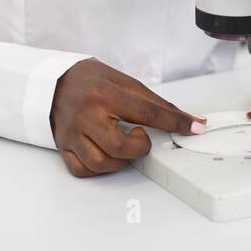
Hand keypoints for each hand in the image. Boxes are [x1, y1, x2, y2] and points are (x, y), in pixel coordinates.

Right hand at [50, 59, 205, 177]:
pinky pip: (83, 170)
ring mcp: (73, 133)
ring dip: (120, 161)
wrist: (54, 81)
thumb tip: (189, 120)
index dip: (175, 122)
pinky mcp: (64, 146)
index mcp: (106, 93)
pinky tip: (106, 155)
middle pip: (119, 146)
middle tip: (140, 136)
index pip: (148, 112)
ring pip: (101, 163)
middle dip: (139, 147)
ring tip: (123, 145)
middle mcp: (87, 114)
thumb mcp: (124, 82)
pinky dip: (99, 168)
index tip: (195, 128)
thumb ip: (156, 104)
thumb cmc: (92, 81)